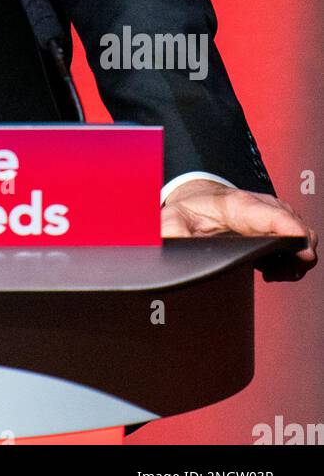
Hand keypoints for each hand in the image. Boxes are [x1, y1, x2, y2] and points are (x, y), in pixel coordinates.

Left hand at [161, 178, 317, 280]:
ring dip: (295, 260)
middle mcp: (261, 208)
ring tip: (273, 274)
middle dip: (300, 252)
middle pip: (296, 228)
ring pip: (300, 238)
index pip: (273, 215)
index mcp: (239, 205)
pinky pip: (295, 245)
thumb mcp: (172, 218)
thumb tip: (172, 244)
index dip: (292, 232)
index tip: (303, 252)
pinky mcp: (274, 230)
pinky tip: (273, 271)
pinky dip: (292, 261)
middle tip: (281, 273)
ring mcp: (270, 218)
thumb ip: (171, 230)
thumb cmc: (187, 210)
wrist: (195, 201)